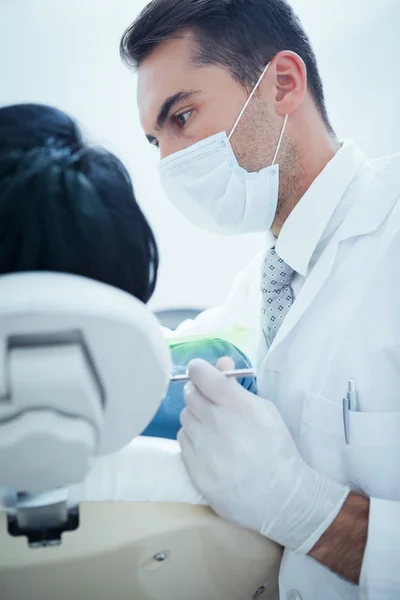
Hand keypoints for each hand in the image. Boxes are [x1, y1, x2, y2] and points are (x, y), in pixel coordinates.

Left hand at [179, 358, 348, 552]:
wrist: (281, 499)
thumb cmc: (276, 450)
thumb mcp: (266, 411)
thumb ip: (238, 387)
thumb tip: (220, 364)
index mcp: (240, 408)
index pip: (203, 376)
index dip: (198, 369)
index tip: (200, 372)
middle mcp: (219, 426)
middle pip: (189, 394)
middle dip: (199, 393)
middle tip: (212, 403)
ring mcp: (205, 450)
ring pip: (185, 417)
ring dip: (196, 417)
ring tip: (216, 430)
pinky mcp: (195, 471)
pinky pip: (183, 441)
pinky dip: (193, 439)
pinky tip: (210, 448)